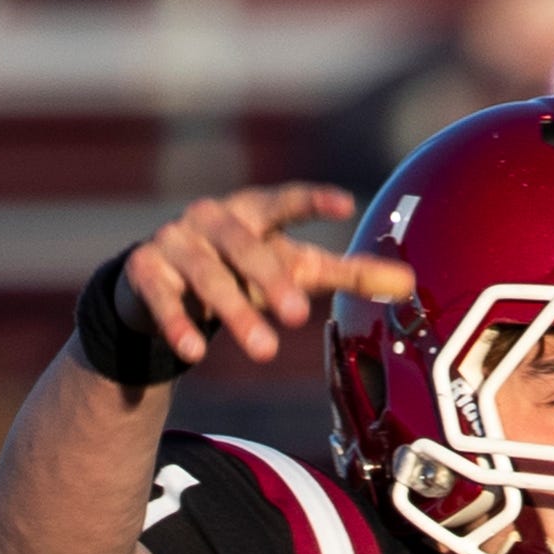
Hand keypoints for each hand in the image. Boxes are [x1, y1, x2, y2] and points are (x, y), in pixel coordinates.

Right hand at [120, 183, 416, 365]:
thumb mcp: (294, 268)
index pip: (283, 201)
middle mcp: (211, 219)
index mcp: (252, 211)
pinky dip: (178, 323)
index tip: (345, 206)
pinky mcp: (143, 271)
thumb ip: (347, 274)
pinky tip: (196, 353)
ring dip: (235, 313)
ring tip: (264, 351)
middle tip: (298, 316)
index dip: (311, 200)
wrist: (159, 284)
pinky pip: (161, 298)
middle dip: (271, 280)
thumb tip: (411, 285)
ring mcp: (174, 242)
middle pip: (244, 246)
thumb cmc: (242, 270)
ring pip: (206, 275)